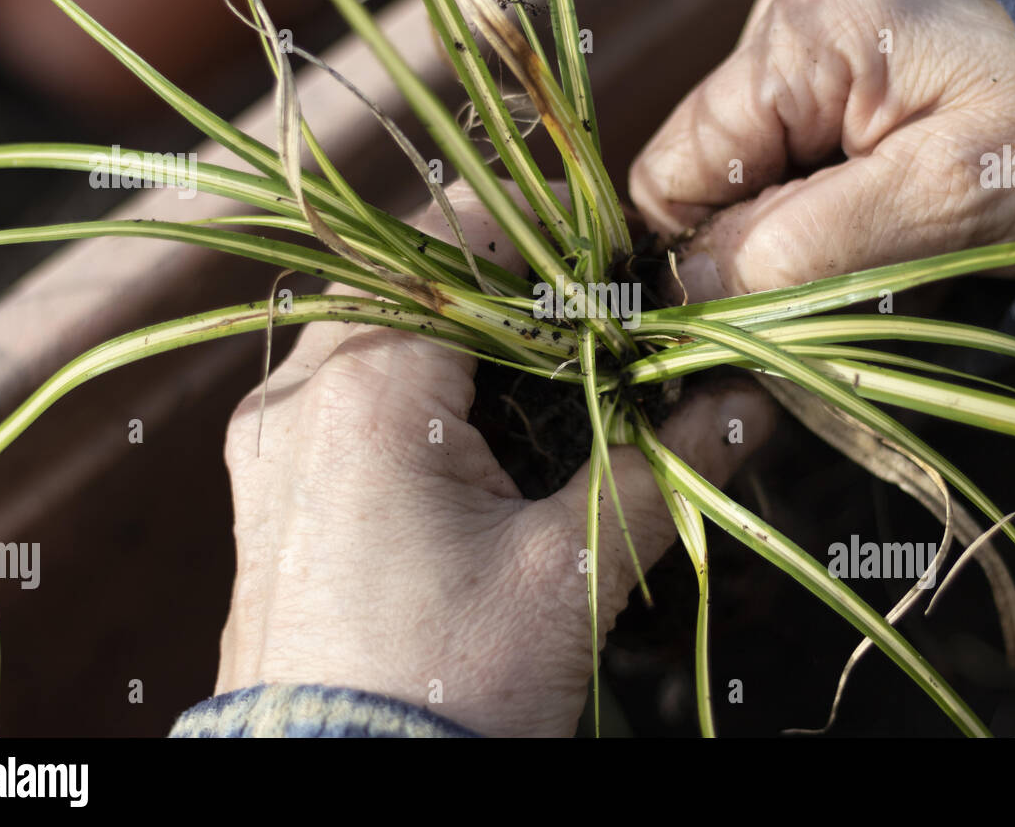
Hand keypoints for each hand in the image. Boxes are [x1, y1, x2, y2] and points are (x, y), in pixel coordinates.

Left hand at [213, 184, 774, 736]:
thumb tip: (743, 402)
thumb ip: (660, 467)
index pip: (454, 248)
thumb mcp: (570, 573)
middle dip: (507, 296)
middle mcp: (295, 400)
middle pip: (412, 287)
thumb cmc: (448, 689)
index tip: (613, 268)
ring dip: (461, 344)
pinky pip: (343, 398)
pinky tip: (477, 441)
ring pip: (373, 337)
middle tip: (590, 327)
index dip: (542, 244)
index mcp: (364, 393)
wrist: (338, 795)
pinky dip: (414, 392)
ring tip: (546, 381)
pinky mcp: (273, 494)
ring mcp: (271, 447)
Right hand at [630, 0, 1014, 300]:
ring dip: (802, 242)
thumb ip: (797, 250)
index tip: (785, 287)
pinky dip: (826, 223)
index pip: (670, 174)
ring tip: (889, 238)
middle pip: (704, 184)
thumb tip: (687, 289)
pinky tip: (886, 220)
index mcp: (800, 35)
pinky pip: (783, 180)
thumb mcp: (930, 206)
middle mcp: (783, 29)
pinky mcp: (828, 87)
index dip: (707, 252)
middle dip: (767, 247)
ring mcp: (804, 56)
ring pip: (743, 192)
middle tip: (861, 265)